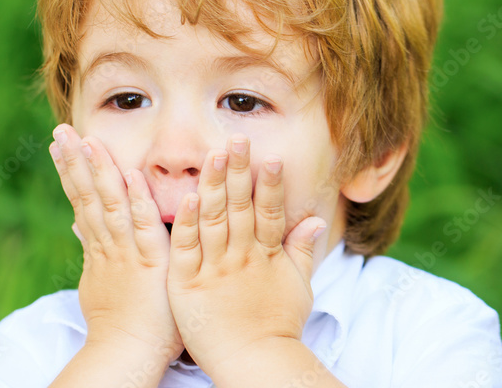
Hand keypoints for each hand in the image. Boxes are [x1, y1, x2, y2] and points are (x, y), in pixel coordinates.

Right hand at [48, 123, 183, 364]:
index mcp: (100, 249)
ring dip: (98, 171)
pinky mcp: (150, 261)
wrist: (127, 354)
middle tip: (62, 130)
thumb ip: (91, 251)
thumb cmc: (122, 325)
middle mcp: (109, 246)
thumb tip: (76, 227)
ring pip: (110, 203)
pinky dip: (136, 199)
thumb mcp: (98, 284)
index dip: (72, 172)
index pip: (83, 202)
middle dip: (74, 162)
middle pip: (88, 196)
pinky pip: (142, 225)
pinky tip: (130, 174)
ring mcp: (127, 252)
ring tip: (85, 140)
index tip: (61, 144)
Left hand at [165, 133, 326, 370]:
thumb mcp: (298, 287)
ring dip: (214, 185)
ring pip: (213, 220)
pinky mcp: (187, 284)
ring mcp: (214, 269)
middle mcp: (241, 258)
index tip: (270, 156)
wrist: (254, 363)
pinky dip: (186, 223)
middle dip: (239, 171)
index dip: (270, 184)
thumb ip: (301, 250)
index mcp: (266, 256)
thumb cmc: (276, 327)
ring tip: (214, 155)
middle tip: (237, 139)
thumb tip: (315, 219)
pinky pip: (186, 249)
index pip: (268, 211)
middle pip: (240, 207)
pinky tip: (188, 198)